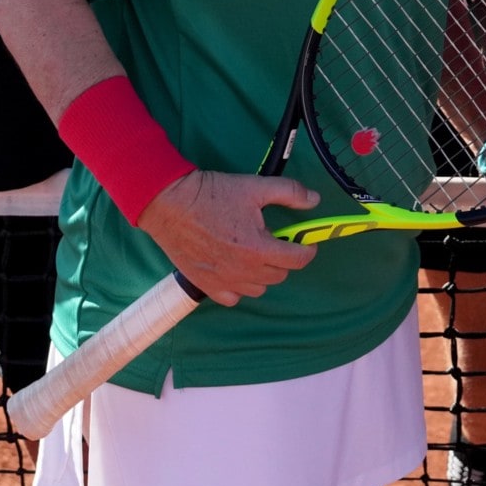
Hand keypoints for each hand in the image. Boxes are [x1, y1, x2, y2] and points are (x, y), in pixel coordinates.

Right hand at [137, 171, 318, 307]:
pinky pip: (233, 298)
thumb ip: (290, 193)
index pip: (298, 260)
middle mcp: (244, 272)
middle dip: (284, 257)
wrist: (170, 204)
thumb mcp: (256, 187)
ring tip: (253, 252)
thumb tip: (315, 200)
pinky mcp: (206, 286)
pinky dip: (239, 287)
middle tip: (273, 239)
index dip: (307, 249)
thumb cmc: (213, 194)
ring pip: (259, 288)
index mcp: (260, 249)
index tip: (305, 241)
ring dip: (263, 273)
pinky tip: (235, 268)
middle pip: (280, 274)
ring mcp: (225, 282)